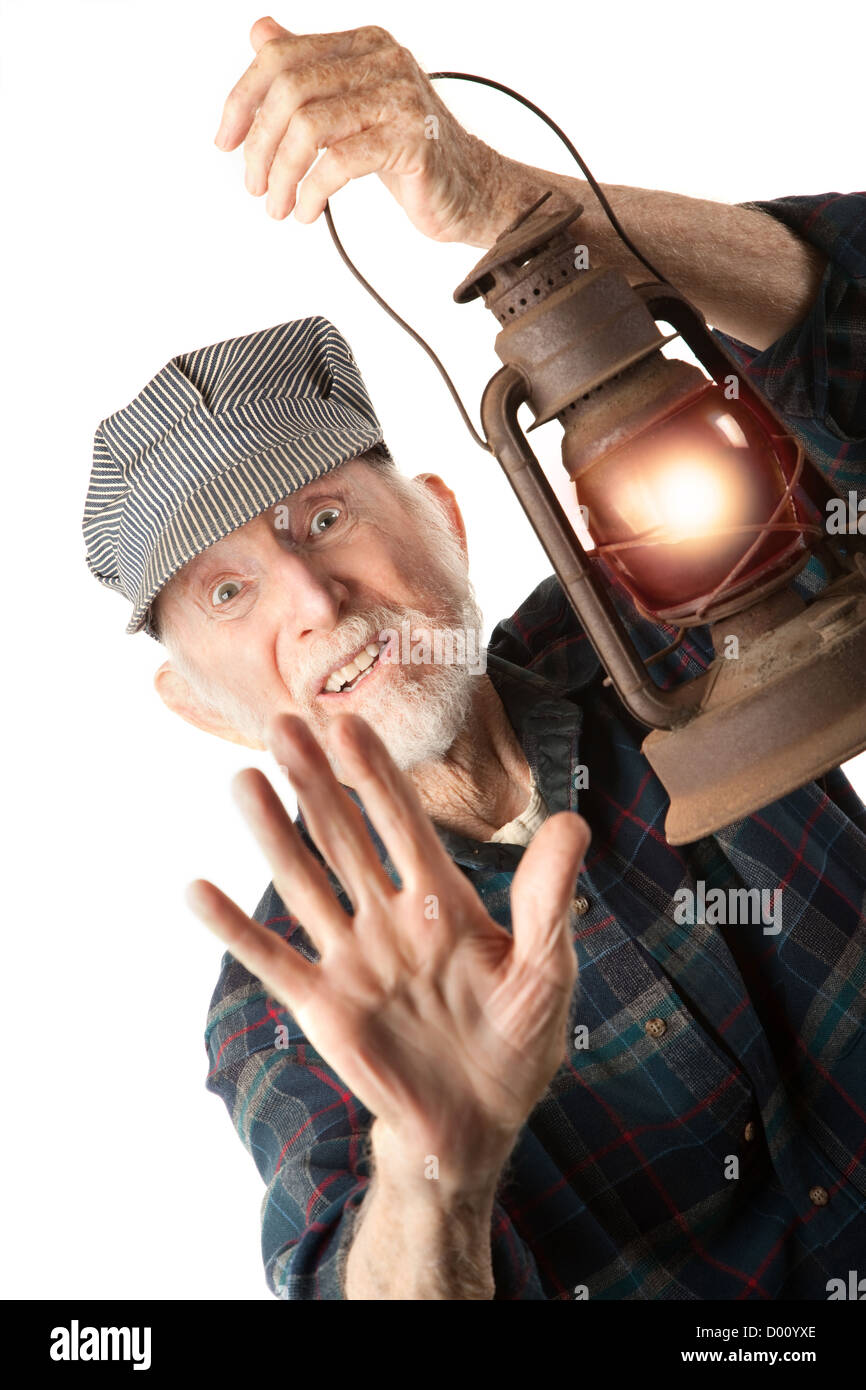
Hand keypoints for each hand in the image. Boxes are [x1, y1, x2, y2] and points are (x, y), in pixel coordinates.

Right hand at [188, 712, 589, 1186]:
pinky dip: (235, 930)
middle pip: (343, 837)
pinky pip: (274, 960)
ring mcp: (351, 958)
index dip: (376, 775)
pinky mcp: (323, 1006)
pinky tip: (199, 889)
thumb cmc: (517, 1040)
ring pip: (304, 884)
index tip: (349, 723)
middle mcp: (388, 917)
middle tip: (284, 723)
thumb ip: (547, 898)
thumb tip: (575, 821)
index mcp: (442, 899)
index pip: (402, 823)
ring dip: (272, 835)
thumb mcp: (546, 967)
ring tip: (243, 782)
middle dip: (316, 783)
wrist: (478, 1122)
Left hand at [212, 15, 505, 242]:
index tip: (226, 143)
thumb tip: (261, 35)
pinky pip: (341, 162)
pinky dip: (313, 191)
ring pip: (309, 126)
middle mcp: (383, 61)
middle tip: (255, 186)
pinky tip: (309, 212)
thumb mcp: (353, 107)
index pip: (281, 57)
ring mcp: (400, 99)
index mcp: (364, 45)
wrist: (473, 192)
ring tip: (279, 206)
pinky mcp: (412, 142)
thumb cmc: (411, 155)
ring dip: (282, 175)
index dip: (242, 100)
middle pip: (289, 89)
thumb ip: (310, 70)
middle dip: (260, 145)